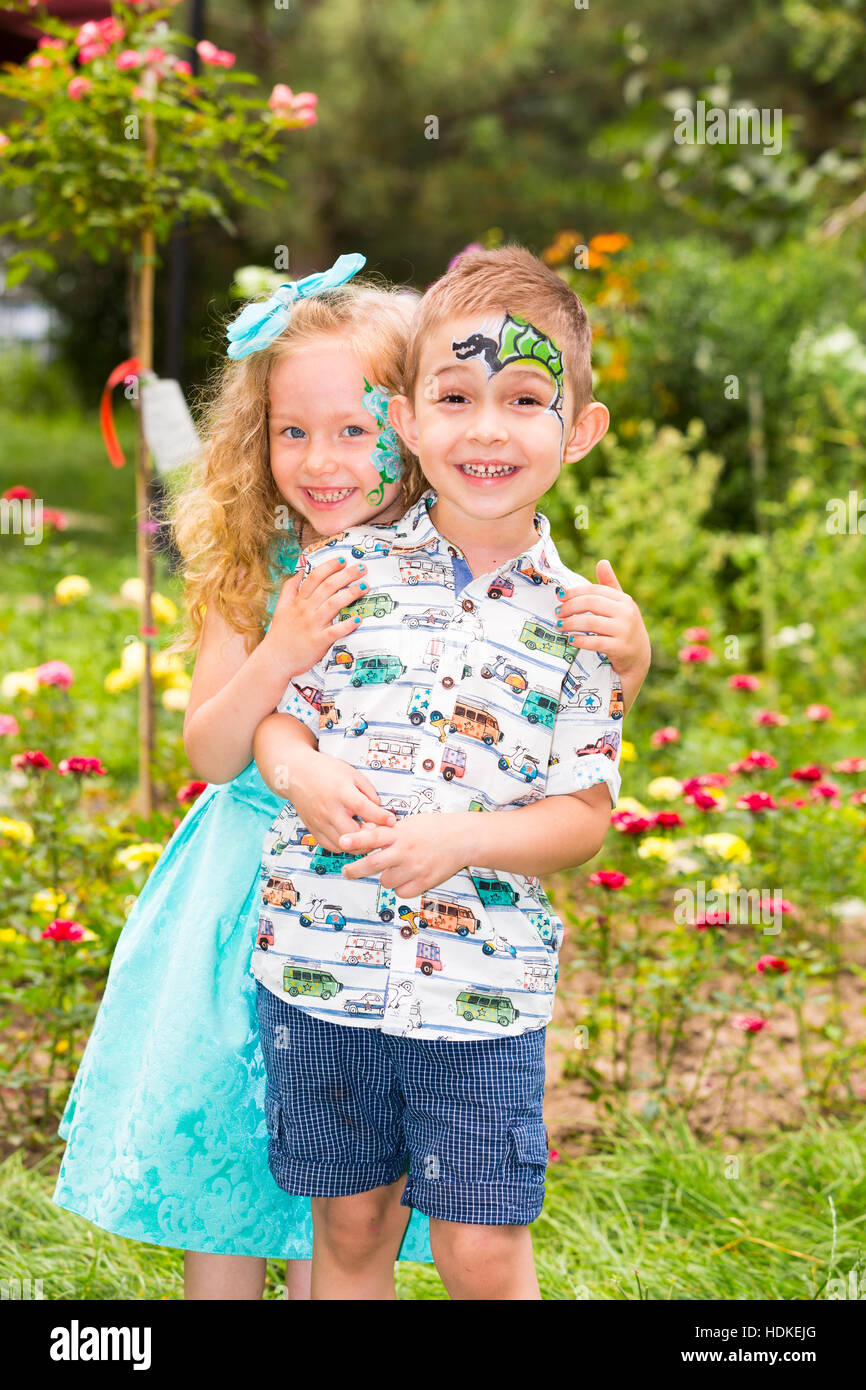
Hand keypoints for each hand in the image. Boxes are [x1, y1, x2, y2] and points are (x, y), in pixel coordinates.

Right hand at [262, 554, 368, 676]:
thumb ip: (289, 589)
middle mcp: (306, 610)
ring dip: (350, 594)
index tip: (343, 560)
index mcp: (299, 602)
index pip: (315, 577)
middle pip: (328, 587)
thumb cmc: (280, 634)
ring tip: (364, 586)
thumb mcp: (281, 608)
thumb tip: (299, 572)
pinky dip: (347, 625)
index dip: (330, 566)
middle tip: (362, 568)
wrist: (275, 660)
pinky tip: (359, 619)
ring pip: (333, 604)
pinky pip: (335, 631)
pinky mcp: (318, 641)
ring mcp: (312, 625)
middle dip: (346, 575)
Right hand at [288, 749, 395, 852]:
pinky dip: (343, 847)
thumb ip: (367, 790)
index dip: (380, 817)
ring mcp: (319, 821)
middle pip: (353, 832)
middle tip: (380, 833)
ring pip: (342, 844)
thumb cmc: (323, 770)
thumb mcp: (351, 773)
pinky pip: (330, 846)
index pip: (364, 808)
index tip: (391, 820)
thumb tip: (378, 807)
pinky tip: (351, 840)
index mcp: (340, 792)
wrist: (296, 774)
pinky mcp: (313, 829)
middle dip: (370, 836)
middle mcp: (328, 809)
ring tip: (367, 838)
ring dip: (358, 845)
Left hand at [339, 813, 470, 897]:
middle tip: (347, 872)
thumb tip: (364, 834)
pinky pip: (401, 892)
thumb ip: (387, 831)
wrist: (462, 840)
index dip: (356, 840)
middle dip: (356, 870)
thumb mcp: (409, 823)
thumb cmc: (435, 829)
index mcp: (401, 834)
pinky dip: (401, 887)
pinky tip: (409, 877)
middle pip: (374, 864)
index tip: (341, 841)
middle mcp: (405, 851)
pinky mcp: (424, 882)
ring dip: (386, 877)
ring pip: (386, 881)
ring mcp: (414, 868)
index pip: (373, 836)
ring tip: (397, 868)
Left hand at [555, 559, 650, 676]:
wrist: (638, 656)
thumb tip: (602, 562)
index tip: (560, 597)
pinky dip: (581, 640)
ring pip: (591, 622)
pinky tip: (570, 640)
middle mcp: (626, 613)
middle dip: (571, 607)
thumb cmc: (624, 627)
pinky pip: (596, 642)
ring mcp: (624, 630)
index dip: (575, 592)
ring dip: (571, 623)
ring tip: (559, 626)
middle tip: (558, 612)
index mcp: (624, 600)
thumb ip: (610, 585)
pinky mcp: (620, 648)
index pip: (595, 590)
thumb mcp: (620, 605)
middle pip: (592, 603)